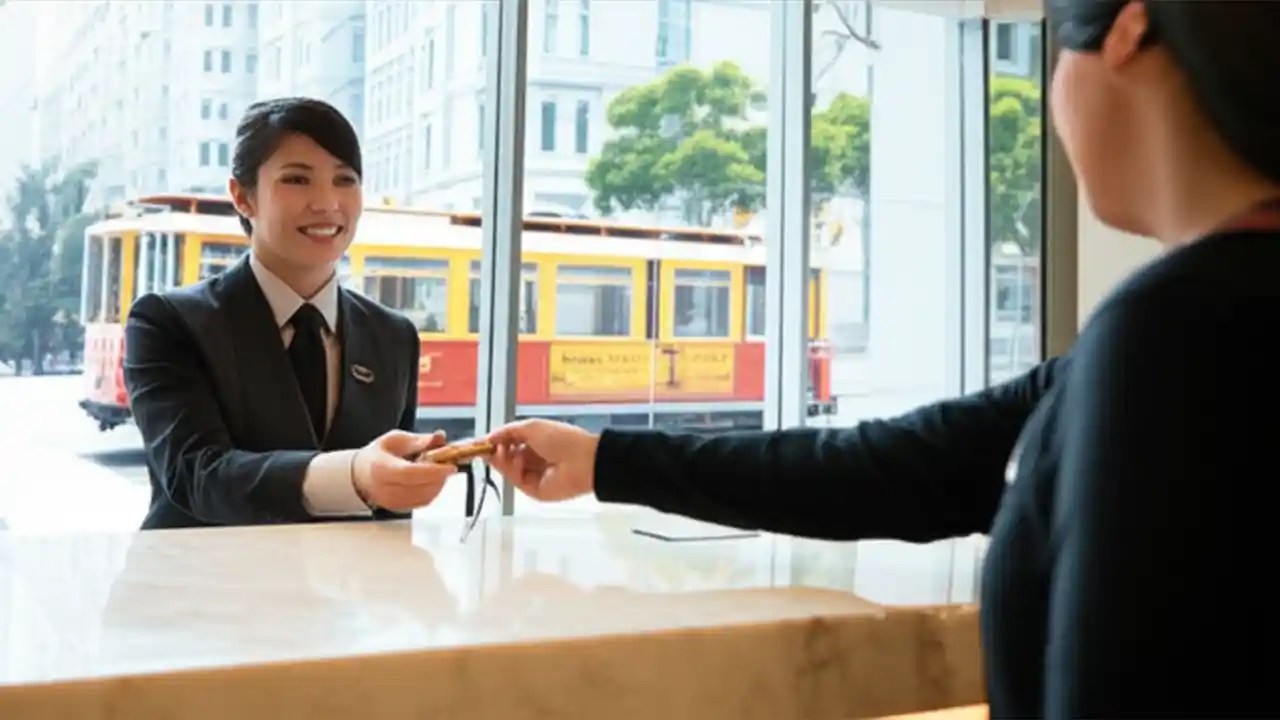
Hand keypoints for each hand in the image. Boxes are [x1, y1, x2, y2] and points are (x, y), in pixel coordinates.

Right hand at [352, 430, 454, 510]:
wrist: (361, 475)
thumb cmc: (377, 456)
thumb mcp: (395, 439)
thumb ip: (419, 440)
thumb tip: (439, 437)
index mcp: (381, 468)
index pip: (411, 473)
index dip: (433, 471)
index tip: (450, 466)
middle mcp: (385, 489)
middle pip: (421, 487)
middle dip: (440, 476)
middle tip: (447, 464)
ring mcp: (392, 502)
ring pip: (426, 497)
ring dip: (439, 483)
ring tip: (437, 470)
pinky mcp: (399, 509)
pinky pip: (423, 502)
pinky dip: (433, 490)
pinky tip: (432, 480)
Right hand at [484, 419, 599, 501]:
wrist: (583, 461)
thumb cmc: (562, 439)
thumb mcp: (532, 427)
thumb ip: (509, 431)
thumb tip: (490, 437)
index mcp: (536, 443)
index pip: (511, 444)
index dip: (496, 443)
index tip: (481, 442)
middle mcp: (534, 460)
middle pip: (507, 458)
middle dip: (496, 452)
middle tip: (487, 448)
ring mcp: (534, 476)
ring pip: (508, 469)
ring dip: (502, 460)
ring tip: (500, 451)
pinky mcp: (534, 491)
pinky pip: (515, 480)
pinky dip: (511, 469)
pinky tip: (513, 460)